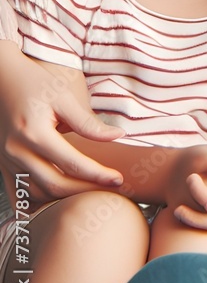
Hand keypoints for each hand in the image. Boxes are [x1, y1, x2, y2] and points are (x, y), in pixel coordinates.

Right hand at [0, 44, 123, 196]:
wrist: (4, 81)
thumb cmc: (36, 84)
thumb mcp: (64, 97)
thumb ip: (88, 122)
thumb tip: (118, 135)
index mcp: (34, 134)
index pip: (72, 164)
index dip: (97, 174)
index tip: (118, 179)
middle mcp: (16, 151)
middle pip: (54, 184)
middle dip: (85, 190)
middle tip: (111, 188)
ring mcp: (7, 160)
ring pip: (37, 194)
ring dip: (64, 198)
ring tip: (91, 192)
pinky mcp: (4, 164)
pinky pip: (20, 194)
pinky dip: (40, 202)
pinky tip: (60, 201)